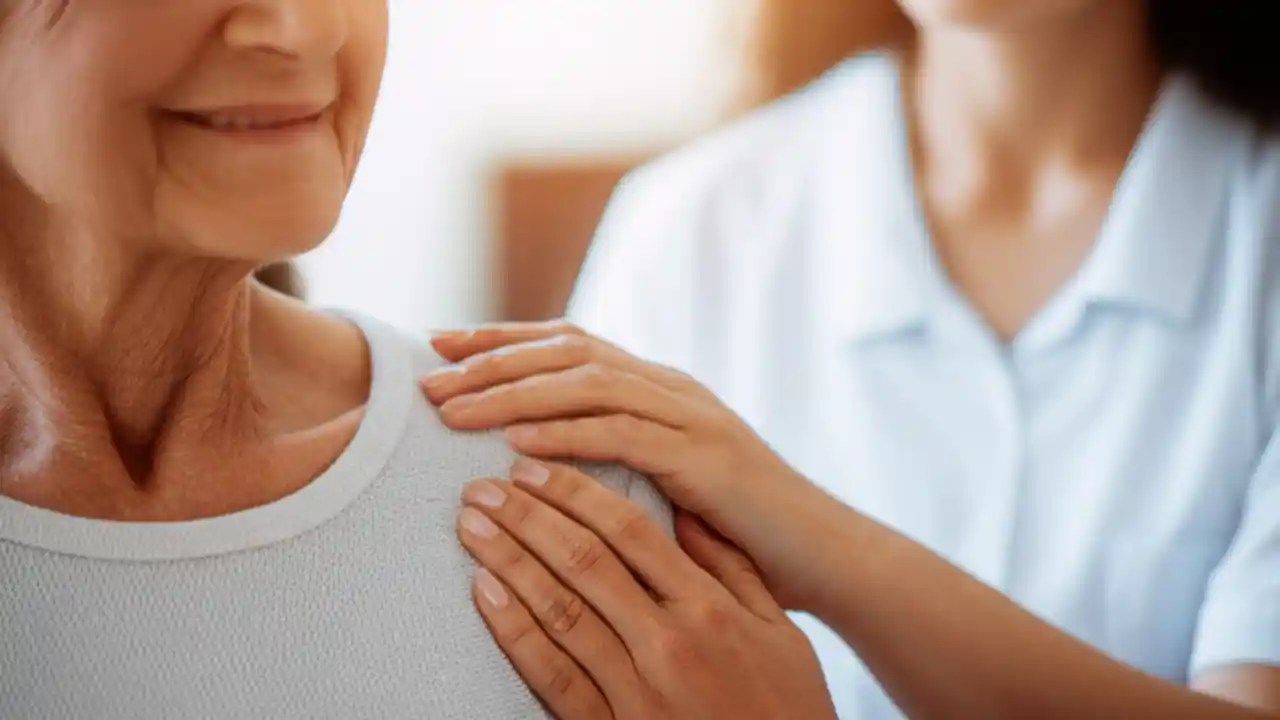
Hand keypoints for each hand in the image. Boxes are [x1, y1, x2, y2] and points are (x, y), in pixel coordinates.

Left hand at [424, 321, 835, 607]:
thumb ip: (615, 455)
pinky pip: (624, 434)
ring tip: (451, 411)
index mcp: (659, 388)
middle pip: (567, 352)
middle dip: (491, 360)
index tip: (438, 347)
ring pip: (588, 383)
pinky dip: (566, 432)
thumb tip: (535, 453)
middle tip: (426, 378)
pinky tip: (516, 440)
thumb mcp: (666, 479)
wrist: (822, 555)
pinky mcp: (705, 457)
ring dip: (513, 392)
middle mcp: (672, 388)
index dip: (501, 340)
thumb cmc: (735, 526)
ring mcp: (692, 416)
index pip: (568, 344)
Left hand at [456, 458, 835, 719]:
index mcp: (709, 608)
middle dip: (528, 517)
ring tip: (472, 526)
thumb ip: (732, 568)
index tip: (534, 467)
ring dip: (509, 561)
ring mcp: (637, 688)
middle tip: (485, 486)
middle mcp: (669, 641)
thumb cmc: (787, 707)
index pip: (630, 531)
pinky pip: (552, 675)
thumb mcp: (780, 632)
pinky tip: (484, 594)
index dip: (575, 493)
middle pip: (584, 561)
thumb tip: (685, 512)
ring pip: (560, 609)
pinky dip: (514, 631)